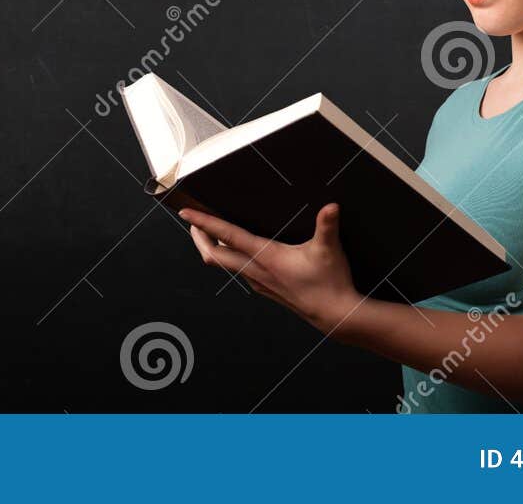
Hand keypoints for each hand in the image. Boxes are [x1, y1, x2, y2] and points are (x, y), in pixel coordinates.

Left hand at [180, 204, 362, 335]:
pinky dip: (229, 259)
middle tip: (191, 221)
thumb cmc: (330, 284)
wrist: (336, 315)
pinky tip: (238, 252)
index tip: (186, 213)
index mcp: (266, 256)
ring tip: (209, 233)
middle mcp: (256, 270)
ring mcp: (259, 282)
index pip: (227, 236)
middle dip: (199, 237)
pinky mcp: (265, 289)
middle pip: (214, 255)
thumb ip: (327, 225)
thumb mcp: (329, 250)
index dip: (205, 223)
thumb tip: (331, 207)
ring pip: (225, 265)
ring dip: (213, 249)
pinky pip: (239, 272)